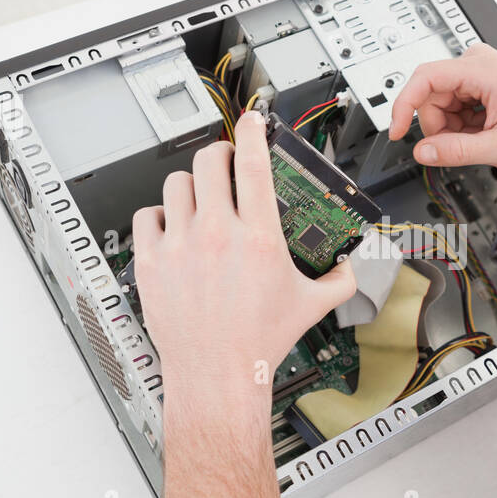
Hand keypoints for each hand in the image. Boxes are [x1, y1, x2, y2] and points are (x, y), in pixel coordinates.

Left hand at [131, 111, 356, 402]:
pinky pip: (147, 216)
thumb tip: (348, 267)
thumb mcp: (312, 307)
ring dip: (191, 184)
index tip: (253, 122)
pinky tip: (172, 227)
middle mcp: (217, 234)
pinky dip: (159, 216)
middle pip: (209, 161)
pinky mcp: (151, 262)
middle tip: (226, 163)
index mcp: (258, 238)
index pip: (253, 163)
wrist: (217, 375)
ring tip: (200, 197)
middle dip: (220, 154)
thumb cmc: (258, 343)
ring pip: (176, 184)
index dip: (253, 132)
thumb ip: (339, 281)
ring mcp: (180, 246)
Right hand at [389, 43, 496, 170]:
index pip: (424, 79)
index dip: (403, 106)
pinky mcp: (478, 80)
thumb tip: (424, 152)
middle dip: (439, 126)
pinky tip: (483, 130)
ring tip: (481, 137)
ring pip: (441, 103)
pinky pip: (454, 104)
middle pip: (431, 96)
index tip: (396, 130)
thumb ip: (457, 151)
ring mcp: (477, 70)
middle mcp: (475, 62)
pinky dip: (462, 123)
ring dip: (452, 127)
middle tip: (460, 145)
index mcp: (480, 69)